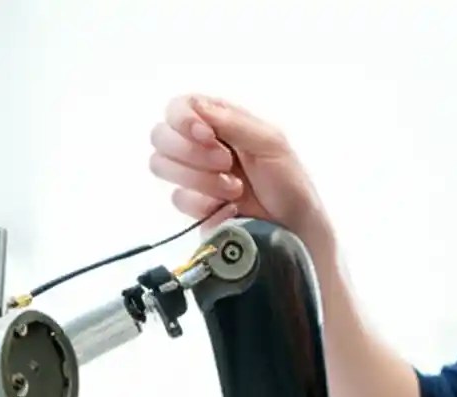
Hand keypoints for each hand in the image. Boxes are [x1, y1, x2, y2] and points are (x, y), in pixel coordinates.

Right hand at [149, 94, 334, 255]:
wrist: (295, 229)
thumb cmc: (290, 182)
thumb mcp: (271, 143)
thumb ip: (234, 122)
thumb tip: (196, 106)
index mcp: (219, 122)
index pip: (178, 107)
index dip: (183, 119)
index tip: (207, 136)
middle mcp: (201, 145)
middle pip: (160, 136)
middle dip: (192, 153)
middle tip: (227, 164)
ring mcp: (195, 176)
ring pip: (162, 166)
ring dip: (200, 179)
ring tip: (235, 189)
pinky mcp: (194, 206)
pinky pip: (180, 198)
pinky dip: (207, 204)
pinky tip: (231, 208)